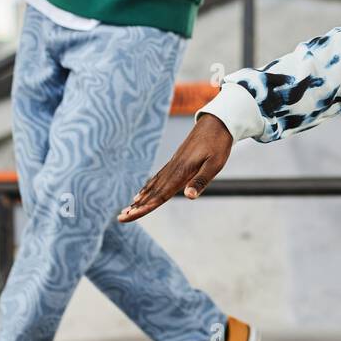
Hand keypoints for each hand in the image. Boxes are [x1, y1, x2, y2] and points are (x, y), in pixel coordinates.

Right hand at [118, 113, 233, 221]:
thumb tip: (188, 196)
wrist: (216, 122)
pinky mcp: (176, 161)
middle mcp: (174, 168)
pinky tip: (142, 194)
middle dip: (137, 206)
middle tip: (121, 218)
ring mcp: (173, 164)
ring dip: (140, 199)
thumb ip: (201, 180)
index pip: (161, 194)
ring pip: (153, 185)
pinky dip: (148, 188)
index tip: (130, 215)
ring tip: (127, 209)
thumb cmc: (218, 144)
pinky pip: (158, 178)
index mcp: (182, 171)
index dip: (146, 207)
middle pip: (153, 192)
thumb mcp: (215, 163)